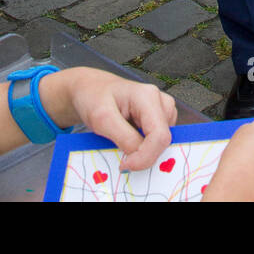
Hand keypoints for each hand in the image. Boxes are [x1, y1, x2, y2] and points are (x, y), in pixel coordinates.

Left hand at [44, 70, 176, 172]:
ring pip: (162, 143)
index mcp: (148, 96)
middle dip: (144, 156)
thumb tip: (139, 158)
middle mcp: (161, 102)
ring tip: (122, 143)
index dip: (145, 157)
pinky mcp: (160, 120)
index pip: (159, 136)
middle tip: (122, 160)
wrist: (91, 89)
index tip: (125, 165)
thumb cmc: (94, 98)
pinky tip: (128, 141)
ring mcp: (162, 110)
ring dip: (143, 152)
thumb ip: (124, 138)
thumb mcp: (102, 118)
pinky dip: (144, 149)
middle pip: (163, 140)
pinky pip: (157, 142)